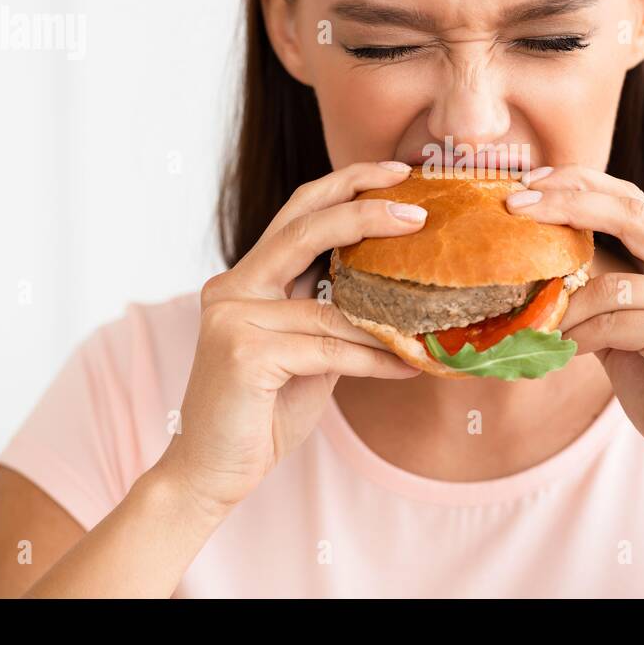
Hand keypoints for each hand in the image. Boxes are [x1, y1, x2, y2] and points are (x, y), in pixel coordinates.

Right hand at [155, 161, 423, 519]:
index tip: (397, 172)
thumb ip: (334, 315)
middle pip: (305, 228)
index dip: (347, 184)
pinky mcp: (241, 351)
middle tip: (419, 211)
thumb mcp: (308, 352)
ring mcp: (232, 316)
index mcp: (246, 278)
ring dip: (387, 320)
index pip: (299, 212)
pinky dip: (372, 359)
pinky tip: (407, 368)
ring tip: (433, 324)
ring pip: (329, 305)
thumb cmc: (263, 412)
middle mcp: (231, 286)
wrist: (210, 472)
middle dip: (366, 210)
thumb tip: (399, 291)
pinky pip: (328, 347)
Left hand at [506, 165, 643, 500]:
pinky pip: (612, 323)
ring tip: (545, 331)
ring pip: (610, 282)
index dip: (581, 184)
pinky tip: (567, 354)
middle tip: (514, 203)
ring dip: (566, 308)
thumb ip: (602, 294)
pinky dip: (579, 338)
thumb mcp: (628, 331)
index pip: (634, 201)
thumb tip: (542, 260)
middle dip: (566, 200)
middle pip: (630, 209)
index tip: (529, 184)